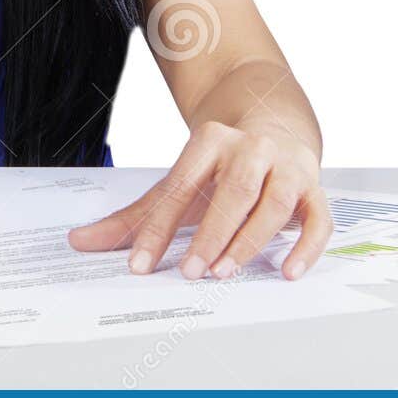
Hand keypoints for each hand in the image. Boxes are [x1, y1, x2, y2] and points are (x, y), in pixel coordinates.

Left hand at [66, 120, 331, 280]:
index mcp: (210, 142)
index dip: (158, 228)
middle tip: (189, 271)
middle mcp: (251, 149)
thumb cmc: (222, 166)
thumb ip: (135, 217)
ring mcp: (288, 167)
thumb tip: (80, 242)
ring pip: (273, 204)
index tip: (139, 263)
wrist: (274, 124)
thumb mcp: (179, 185)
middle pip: (232, 191)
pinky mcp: (314, 189)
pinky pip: (318, 218)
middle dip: (210, 233)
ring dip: (249, 240)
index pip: (179, 187)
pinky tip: (286, 271)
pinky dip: (305, 245)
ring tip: (224, 272)